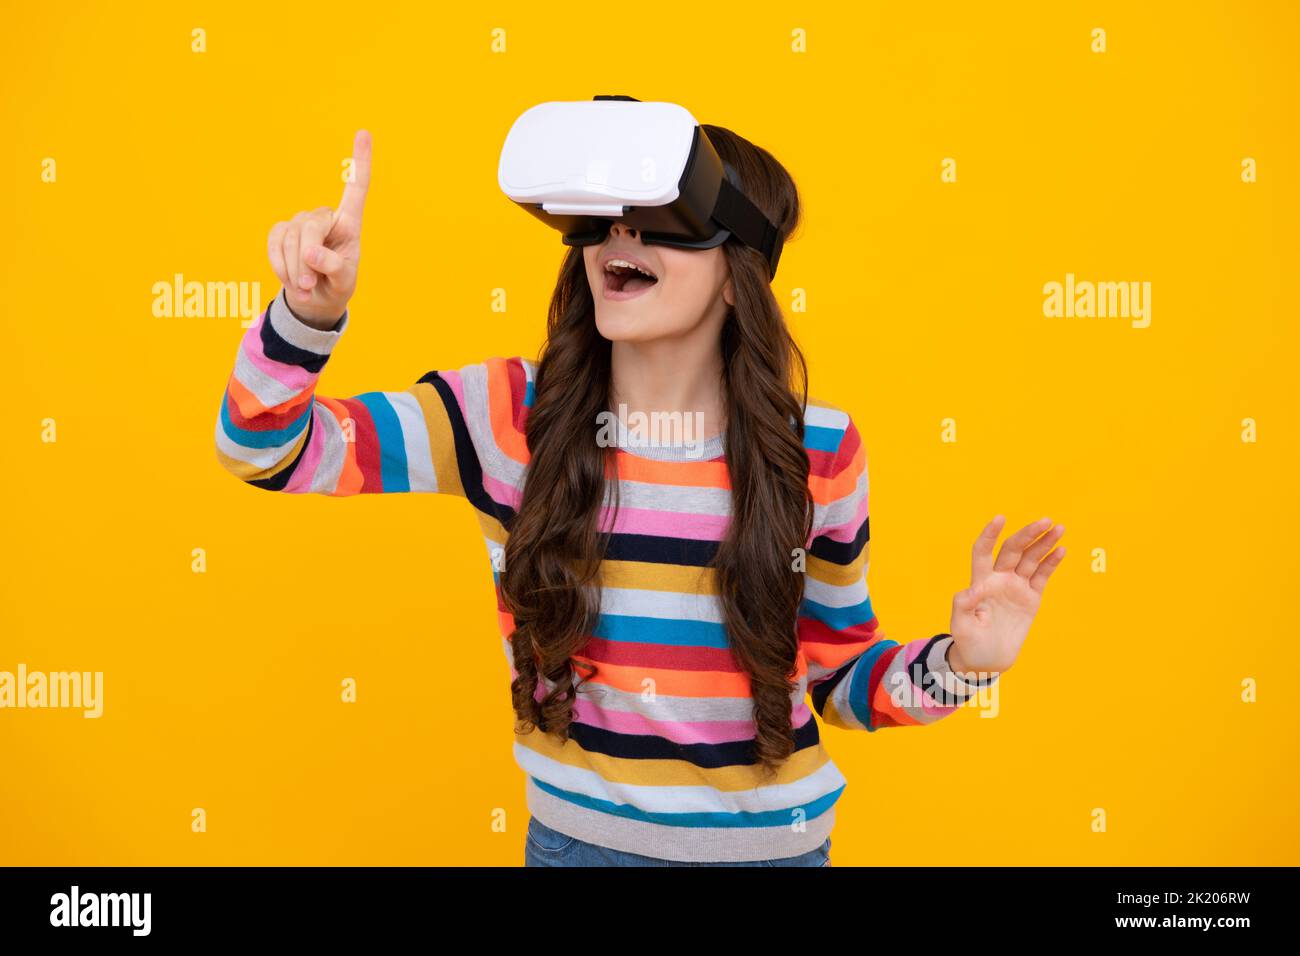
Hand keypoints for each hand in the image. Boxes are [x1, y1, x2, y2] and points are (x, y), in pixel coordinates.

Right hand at [267, 129, 371, 327]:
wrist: (314, 298)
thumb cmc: (336, 285)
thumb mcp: (344, 281)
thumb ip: (333, 267)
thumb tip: (310, 252)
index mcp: (350, 224)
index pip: (356, 189)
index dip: (360, 162)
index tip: (364, 132)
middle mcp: (326, 217)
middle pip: (311, 227)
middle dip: (306, 259)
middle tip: (309, 285)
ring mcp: (301, 222)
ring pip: (291, 238)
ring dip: (294, 269)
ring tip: (305, 287)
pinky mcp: (281, 231)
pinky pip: (274, 243)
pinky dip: (280, 265)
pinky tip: (290, 280)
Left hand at [948, 515, 1065, 676]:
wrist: (987, 660)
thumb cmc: (969, 642)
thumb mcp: (961, 626)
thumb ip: (963, 605)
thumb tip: (973, 588)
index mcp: (980, 582)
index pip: (983, 552)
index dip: (990, 535)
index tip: (1000, 518)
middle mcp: (999, 579)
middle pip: (1013, 549)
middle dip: (1028, 533)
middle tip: (1046, 520)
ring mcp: (1016, 587)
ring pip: (1031, 559)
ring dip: (1044, 543)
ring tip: (1059, 528)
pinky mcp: (1031, 597)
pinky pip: (1042, 576)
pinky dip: (1051, 562)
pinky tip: (1061, 550)